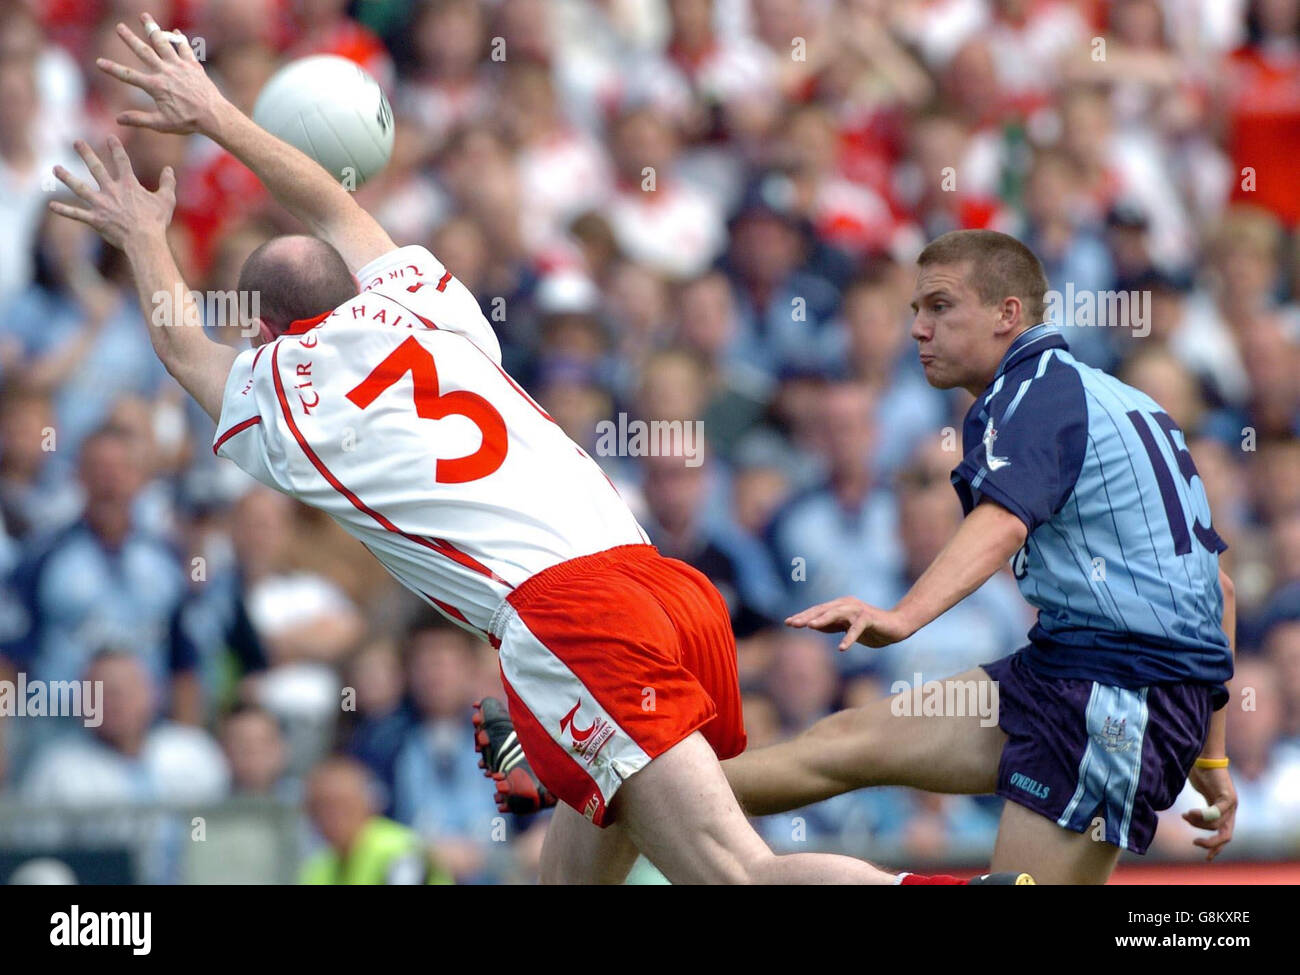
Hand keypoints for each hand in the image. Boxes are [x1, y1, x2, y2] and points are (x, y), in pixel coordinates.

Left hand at [49, 137, 175, 251]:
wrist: (145, 240)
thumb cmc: (157, 221)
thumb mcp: (167, 200)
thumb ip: (167, 182)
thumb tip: (169, 169)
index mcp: (129, 184)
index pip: (121, 161)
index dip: (116, 147)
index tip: (110, 137)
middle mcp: (111, 190)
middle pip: (96, 168)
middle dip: (86, 153)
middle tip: (76, 142)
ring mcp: (101, 204)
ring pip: (80, 188)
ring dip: (67, 177)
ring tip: (56, 168)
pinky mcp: (95, 219)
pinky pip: (76, 214)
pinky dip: (64, 210)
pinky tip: (51, 205)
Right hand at [96, 14, 227, 135]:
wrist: (214, 116)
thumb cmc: (188, 122)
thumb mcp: (161, 124)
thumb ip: (139, 119)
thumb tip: (118, 119)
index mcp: (155, 86)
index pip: (129, 76)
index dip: (113, 69)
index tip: (99, 62)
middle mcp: (165, 72)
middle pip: (144, 52)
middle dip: (130, 39)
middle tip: (119, 26)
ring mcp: (180, 67)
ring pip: (163, 43)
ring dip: (152, 29)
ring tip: (144, 16)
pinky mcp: (193, 66)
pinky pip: (184, 49)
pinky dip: (179, 39)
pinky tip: (175, 31)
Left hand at [786, 597, 914, 649]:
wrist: (896, 626)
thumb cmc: (870, 628)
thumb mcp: (845, 627)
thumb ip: (830, 625)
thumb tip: (811, 625)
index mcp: (839, 606)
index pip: (817, 611)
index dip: (802, 616)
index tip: (787, 622)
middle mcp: (846, 604)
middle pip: (823, 610)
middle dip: (806, 617)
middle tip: (792, 623)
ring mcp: (858, 610)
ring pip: (837, 613)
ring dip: (823, 620)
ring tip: (810, 627)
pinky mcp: (869, 618)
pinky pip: (857, 628)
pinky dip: (849, 638)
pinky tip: (841, 648)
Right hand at [1181, 763, 1235, 861]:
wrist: (1203, 755)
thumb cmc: (1199, 772)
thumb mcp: (1200, 795)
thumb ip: (1200, 808)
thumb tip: (1187, 818)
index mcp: (1225, 811)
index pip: (1224, 835)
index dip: (1216, 847)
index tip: (1206, 857)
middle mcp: (1231, 809)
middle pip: (1226, 836)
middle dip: (1211, 844)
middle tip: (1195, 842)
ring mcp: (1231, 803)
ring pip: (1217, 826)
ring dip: (1198, 824)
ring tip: (1186, 815)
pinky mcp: (1228, 796)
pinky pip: (1217, 813)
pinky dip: (1203, 816)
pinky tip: (1190, 813)